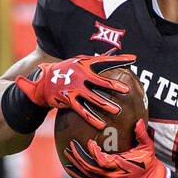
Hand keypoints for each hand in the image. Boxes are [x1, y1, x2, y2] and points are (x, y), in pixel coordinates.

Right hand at [14, 53, 136, 128]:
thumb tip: (114, 53)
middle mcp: (80, 75)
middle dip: (113, 86)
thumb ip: (96, 61)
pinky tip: (101, 124)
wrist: (43, 81)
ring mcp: (74, 88)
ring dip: (105, 105)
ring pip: (92, 99)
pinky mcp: (68, 100)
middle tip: (126, 90)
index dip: (119, 59)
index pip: (105, 60)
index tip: (134, 59)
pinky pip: (82, 111)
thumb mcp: (79, 61)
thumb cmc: (67, 70)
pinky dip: (92, 118)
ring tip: (117, 111)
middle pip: (99, 81)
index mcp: (85, 64)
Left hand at [61, 119, 166, 177]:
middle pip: (90, 167)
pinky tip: (69, 166)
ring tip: (67, 152)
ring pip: (87, 174)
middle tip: (71, 145)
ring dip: (76, 163)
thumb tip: (139, 121)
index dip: (94, 152)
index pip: (102, 161)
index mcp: (120, 167)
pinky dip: (78, 173)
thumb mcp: (148, 148)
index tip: (90, 142)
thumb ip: (142, 135)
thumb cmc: (148, 164)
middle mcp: (111, 176)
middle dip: (79, 156)